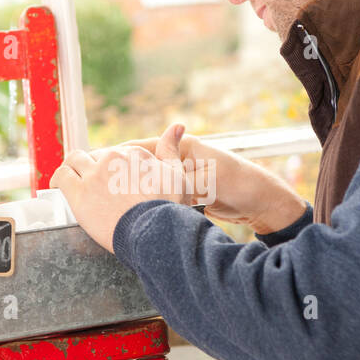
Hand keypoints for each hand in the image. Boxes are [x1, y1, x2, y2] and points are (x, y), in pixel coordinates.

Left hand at [50, 125, 195, 252]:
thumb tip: (177, 126)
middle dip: (92, 169)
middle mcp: (112, 158)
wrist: (155, 232)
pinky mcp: (79, 192)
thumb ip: (171, 150)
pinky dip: (56, 179)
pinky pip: (60, 176)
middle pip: (93, 156)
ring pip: (74, 161)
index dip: (111, 168)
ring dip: (72, 169)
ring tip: (71, 181)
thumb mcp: (177, 174)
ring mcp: (94, 174)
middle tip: (93, 187)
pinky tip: (56, 186)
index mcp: (133, 154)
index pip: (113, 154)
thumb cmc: (168, 208)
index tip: (112, 181)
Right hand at [104, 122, 308, 235]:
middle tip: (100, 192)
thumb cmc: (237, 184)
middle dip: (123, 178)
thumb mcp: (202, 182)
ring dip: (136, 192)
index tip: (97, 169)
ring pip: (151, 183)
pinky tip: (137, 212)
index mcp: (183, 146)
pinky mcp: (188, 194)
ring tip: (112, 203)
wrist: (262, 202)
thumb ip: (173, 182)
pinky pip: (162, 196)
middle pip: (142, 166)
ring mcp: (184, 176)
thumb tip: (146, 189)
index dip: (118, 158)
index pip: (140, 148)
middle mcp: (181, 159)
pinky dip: (150, 202)